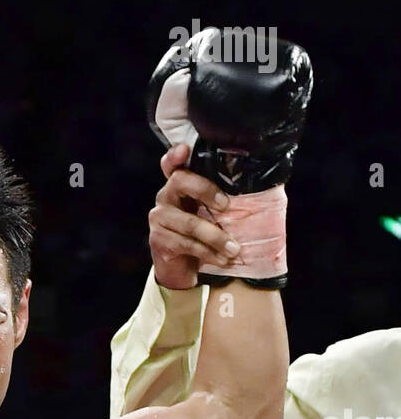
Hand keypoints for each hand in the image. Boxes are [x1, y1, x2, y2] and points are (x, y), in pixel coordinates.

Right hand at [149, 144, 239, 289]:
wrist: (180, 269)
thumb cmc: (200, 235)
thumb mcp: (208, 213)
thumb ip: (220, 198)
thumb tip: (260, 188)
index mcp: (178, 185)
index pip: (171, 163)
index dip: (175, 155)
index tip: (185, 149)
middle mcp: (164, 197)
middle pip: (180, 181)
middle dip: (206, 190)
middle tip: (227, 206)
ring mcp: (159, 219)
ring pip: (190, 222)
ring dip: (216, 237)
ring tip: (235, 249)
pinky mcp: (159, 241)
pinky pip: (188, 244)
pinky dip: (210, 253)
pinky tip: (224, 260)